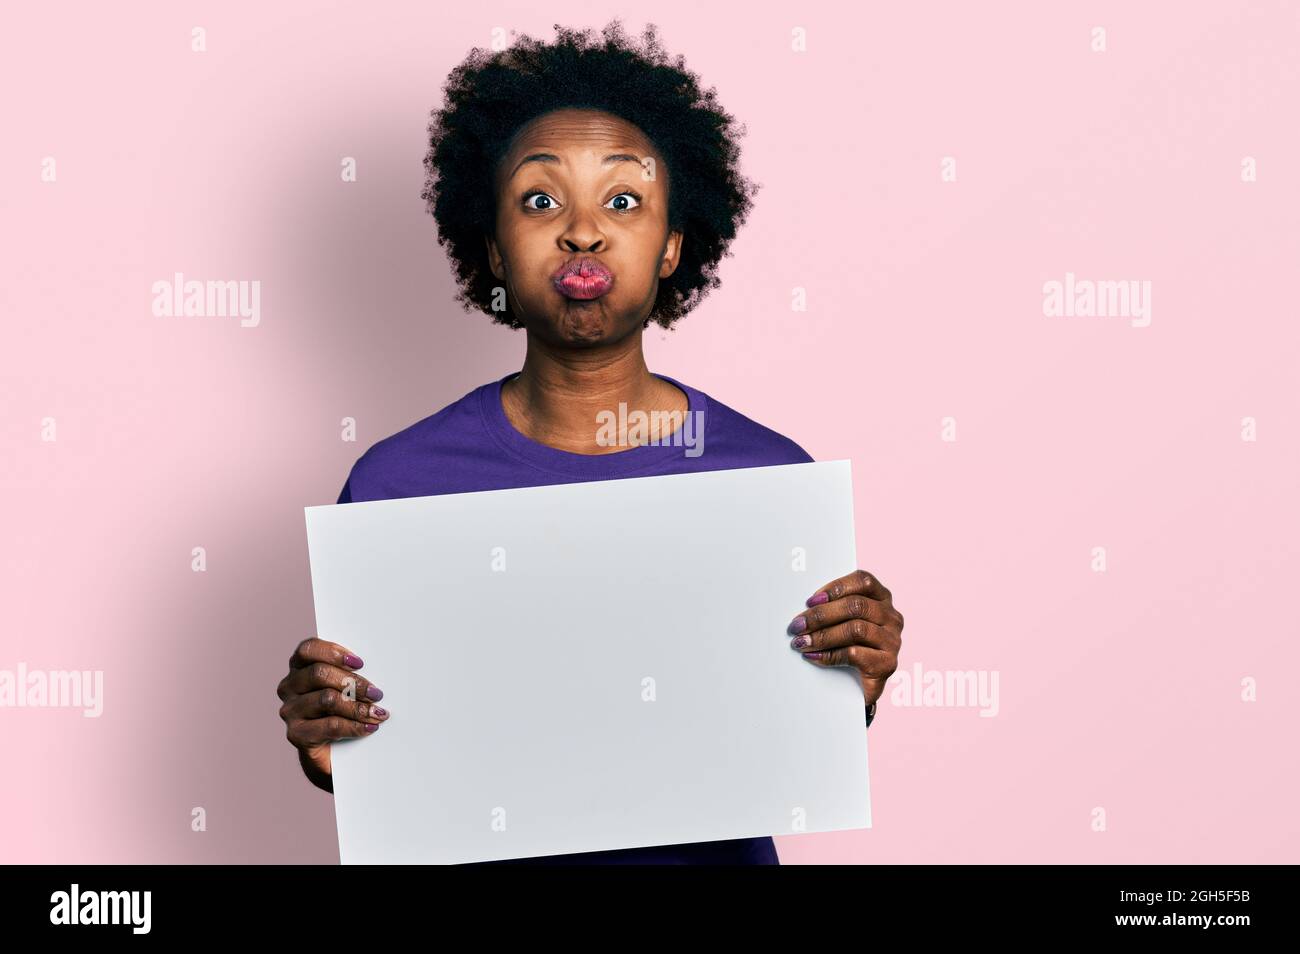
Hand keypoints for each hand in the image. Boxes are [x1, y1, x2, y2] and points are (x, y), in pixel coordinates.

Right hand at [277, 637, 389, 788]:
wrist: (333, 754)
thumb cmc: (343, 711)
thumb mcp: (346, 687)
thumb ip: (351, 673)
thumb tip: (378, 666)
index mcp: (299, 667)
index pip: (308, 649)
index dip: (333, 653)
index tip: (360, 663)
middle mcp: (290, 686)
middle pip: (319, 674)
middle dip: (353, 683)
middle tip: (377, 693)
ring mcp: (290, 711)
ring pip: (327, 699)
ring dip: (358, 706)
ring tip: (378, 713)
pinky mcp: (296, 734)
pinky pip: (330, 726)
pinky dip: (355, 726)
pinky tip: (370, 727)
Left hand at [787, 569, 902, 710]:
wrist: (858, 687)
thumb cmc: (849, 647)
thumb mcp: (843, 622)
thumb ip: (832, 608)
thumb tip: (805, 608)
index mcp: (882, 599)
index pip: (863, 581)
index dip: (836, 587)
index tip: (811, 601)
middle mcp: (891, 618)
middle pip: (856, 606)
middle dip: (821, 615)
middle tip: (797, 625)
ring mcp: (892, 641)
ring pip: (855, 629)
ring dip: (822, 636)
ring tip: (802, 642)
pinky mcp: (887, 665)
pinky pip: (854, 654)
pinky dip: (829, 655)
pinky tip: (813, 656)